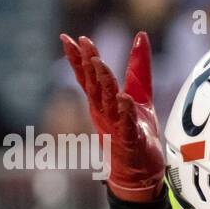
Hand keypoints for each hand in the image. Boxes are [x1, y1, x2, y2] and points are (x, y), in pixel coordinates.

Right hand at [61, 32, 166, 202]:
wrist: (140, 173)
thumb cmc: (136, 133)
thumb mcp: (139, 95)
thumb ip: (138, 67)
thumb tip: (141, 35)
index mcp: (102, 103)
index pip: (87, 77)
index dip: (78, 58)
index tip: (68, 38)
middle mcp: (104, 114)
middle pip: (94, 86)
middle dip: (88, 64)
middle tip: (83, 43)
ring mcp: (115, 128)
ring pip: (107, 102)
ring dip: (103, 83)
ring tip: (99, 63)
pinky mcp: (129, 142)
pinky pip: (126, 125)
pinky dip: (124, 112)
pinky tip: (123, 98)